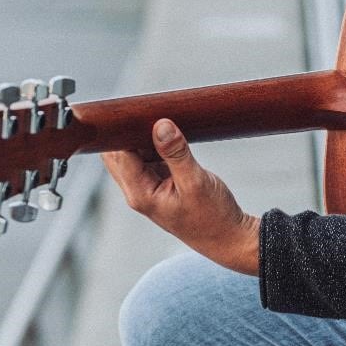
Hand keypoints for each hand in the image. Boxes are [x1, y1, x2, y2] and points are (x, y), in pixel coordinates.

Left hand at [102, 119, 259, 274]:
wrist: (227, 237)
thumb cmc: (213, 216)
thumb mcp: (196, 182)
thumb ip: (176, 153)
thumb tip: (160, 125)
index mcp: (140, 193)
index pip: (119, 154)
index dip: (122, 130)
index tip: (135, 109)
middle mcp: (138, 190)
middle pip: (119, 153)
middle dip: (128, 130)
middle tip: (149, 108)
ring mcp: (148, 187)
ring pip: (133, 153)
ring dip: (143, 136)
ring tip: (161, 116)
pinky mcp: (160, 182)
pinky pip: (149, 157)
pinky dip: (154, 143)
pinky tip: (168, 131)